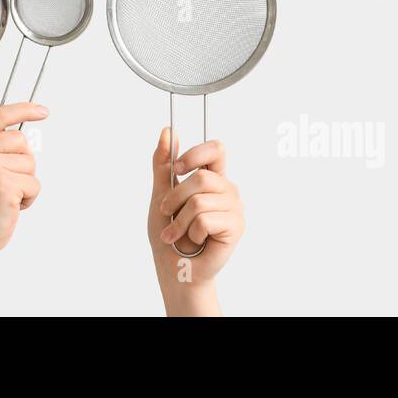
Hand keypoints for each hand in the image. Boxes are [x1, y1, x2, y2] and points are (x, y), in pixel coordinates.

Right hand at [0, 102, 46, 316]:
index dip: (23, 109)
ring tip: (6, 196)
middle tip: (7, 182)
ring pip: (29, 162)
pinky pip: (34, 183)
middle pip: (19, 140)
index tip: (42, 111)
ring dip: (25, 181)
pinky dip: (30, 197)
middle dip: (22, 161)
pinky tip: (12, 207)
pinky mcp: (3, 185)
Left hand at [149, 128, 242, 315]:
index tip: (176, 169)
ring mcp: (234, 208)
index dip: (195, 154)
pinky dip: (191, 232)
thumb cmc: (169, 232)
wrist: (173, 266)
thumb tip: (167, 131)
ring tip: (176, 233)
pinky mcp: (236, 227)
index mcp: (213, 178)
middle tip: (166, 212)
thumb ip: (163, 164)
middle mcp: (227, 190)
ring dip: (179, 220)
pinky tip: (195, 241)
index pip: (215, 149)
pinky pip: (205, 220)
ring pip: (200, 201)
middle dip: (175, 197)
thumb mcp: (161, 194)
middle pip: (202, 177)